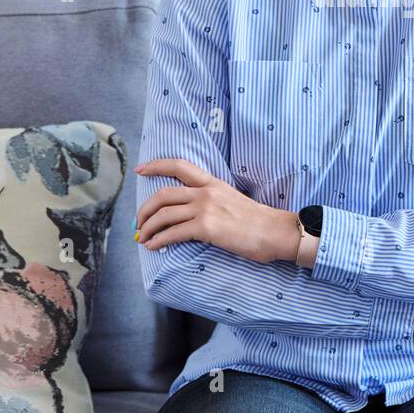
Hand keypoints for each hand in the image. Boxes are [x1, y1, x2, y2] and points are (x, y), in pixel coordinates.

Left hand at [134, 158, 298, 264]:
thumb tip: (192, 215)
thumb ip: (212, 202)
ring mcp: (205, 209)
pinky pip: (172, 233)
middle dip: (144, 210)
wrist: (275, 231)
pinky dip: (158, 240)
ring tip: (143, 238)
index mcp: (213, 183)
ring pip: (164, 214)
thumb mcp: (232, 201)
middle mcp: (206, 192)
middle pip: (163, 194)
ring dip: (148, 228)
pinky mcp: (206, 227)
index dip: (156, 166)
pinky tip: (154, 247)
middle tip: (138, 223)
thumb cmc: (258, 222)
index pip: (179, 166)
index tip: (140, 169)